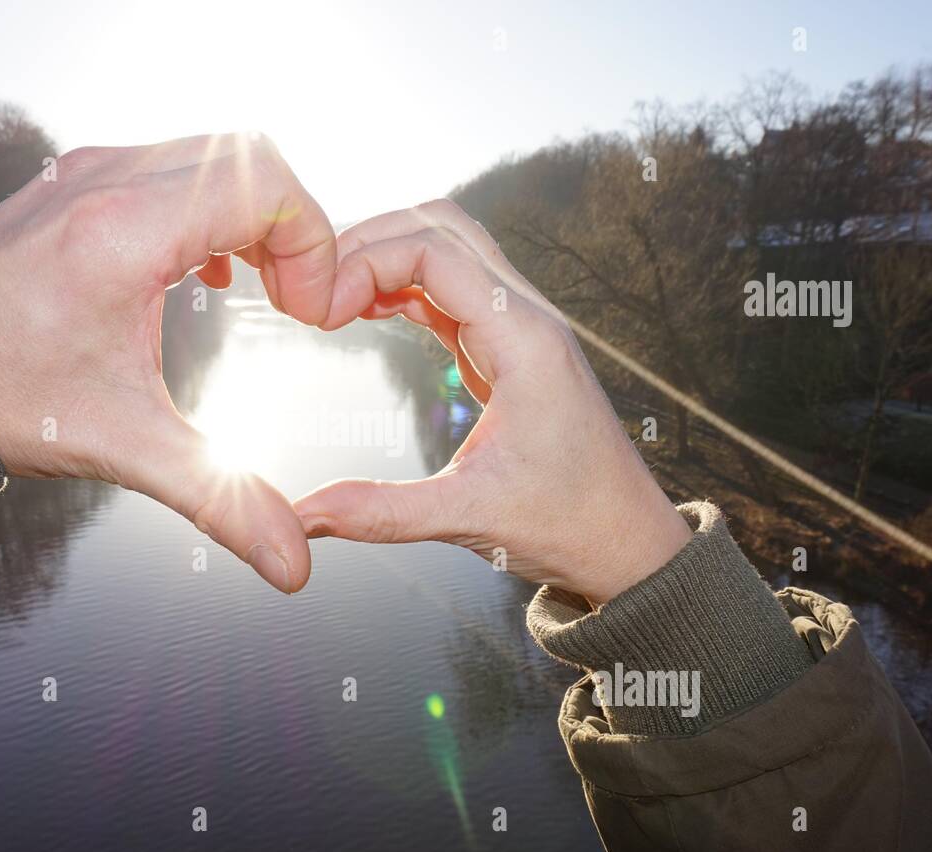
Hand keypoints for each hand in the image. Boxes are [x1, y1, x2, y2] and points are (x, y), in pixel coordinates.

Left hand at [0, 133, 335, 592]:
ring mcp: (85, 172)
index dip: (313, 246)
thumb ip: (221, 500)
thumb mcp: (123, 447)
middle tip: (292, 301)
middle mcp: (106, 182)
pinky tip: (204, 271)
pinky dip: (211, 207)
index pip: (265, 185)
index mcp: (125, 231)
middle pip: (251, 157)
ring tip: (260, 287)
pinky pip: (171, 166)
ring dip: (254, 216)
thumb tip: (295, 566)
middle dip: (294, 229)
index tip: (305, 314)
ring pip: (213, 154)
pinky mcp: (71, 183)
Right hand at [293, 200, 691, 605]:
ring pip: (448, 249)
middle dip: (369, 242)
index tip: (321, 310)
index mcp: (525, 342)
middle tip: (315, 288)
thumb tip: (304, 516)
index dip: (365, 262)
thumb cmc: (572, 524)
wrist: (627, 544)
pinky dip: (405, 287)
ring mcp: (521, 329)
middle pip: (441, 227)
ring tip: (334, 297)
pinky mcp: (510, 349)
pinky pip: (453, 290)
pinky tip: (370, 312)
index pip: (433, 250)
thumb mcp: (469, 517)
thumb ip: (381, 513)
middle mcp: (527, 319)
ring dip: (388, 258)